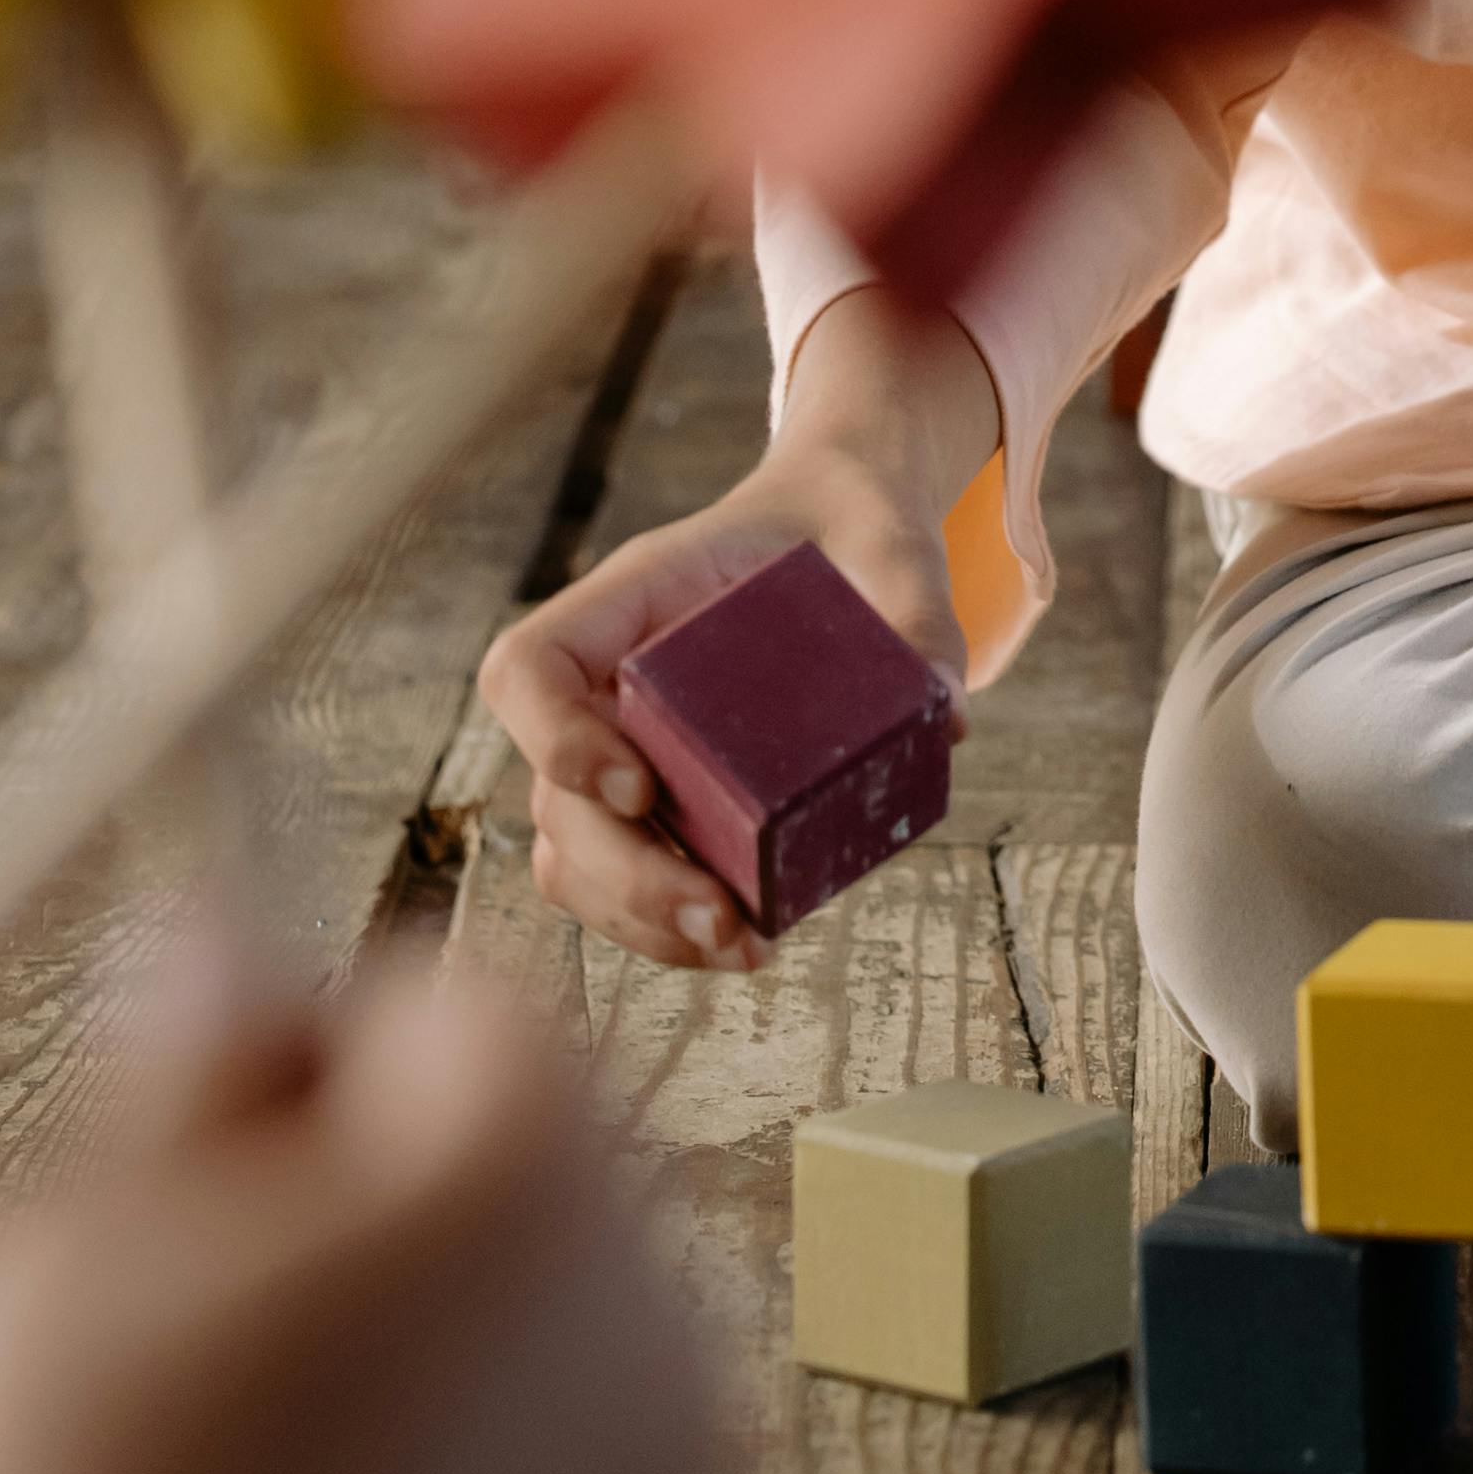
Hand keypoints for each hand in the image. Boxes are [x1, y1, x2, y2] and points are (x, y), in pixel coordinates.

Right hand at [478, 283, 987, 972]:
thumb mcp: (891, 548)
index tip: (642, 790)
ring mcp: (619, 745)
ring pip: (574, 857)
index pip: (528, 668)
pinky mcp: (660, 801)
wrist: (842, 528)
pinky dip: (664, 926)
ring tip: (740, 947)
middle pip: (551, 796)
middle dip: (625, 875)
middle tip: (720, 916)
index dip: (553, 739)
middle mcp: (606, 681)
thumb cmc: (850, 526)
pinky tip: (746, 941)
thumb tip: (944, 720)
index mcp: (632, 599)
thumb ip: (917, 616)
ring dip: (639, 919)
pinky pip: (622, 881)